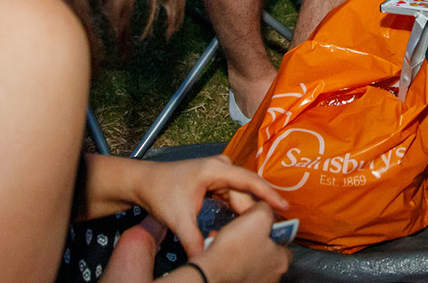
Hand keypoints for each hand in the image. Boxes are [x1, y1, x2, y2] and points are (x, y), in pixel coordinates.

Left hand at [129, 156, 287, 261]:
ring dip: (247, 211)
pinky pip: (233, 195)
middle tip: (270, 230)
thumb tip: (206, 260)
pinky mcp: (215, 181)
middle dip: (257, 210)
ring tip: (261, 228)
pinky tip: (244, 222)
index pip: (249, 181)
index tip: (284, 207)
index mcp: (216, 169)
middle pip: (245, 191)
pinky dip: (238, 209)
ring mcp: (218, 172)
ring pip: (240, 194)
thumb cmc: (160, 192)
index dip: (268, 194)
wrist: (143, 182)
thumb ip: (195, 241)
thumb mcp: (178, 219)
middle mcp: (221, 167)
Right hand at [195, 201, 290, 282]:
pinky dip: (228, 259)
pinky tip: (219, 252)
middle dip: (251, 239)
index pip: (283, 242)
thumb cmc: (235, 249)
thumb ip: (267, 209)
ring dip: (238, 248)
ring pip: (248, 259)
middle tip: (240, 231)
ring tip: (226, 240)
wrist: (210, 273)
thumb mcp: (258, 217)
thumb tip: (265, 209)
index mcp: (281, 262)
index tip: (259, 224)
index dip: (270, 229)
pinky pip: (236, 268)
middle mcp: (272, 276)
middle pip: (264, 250)